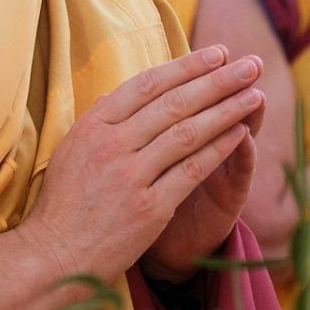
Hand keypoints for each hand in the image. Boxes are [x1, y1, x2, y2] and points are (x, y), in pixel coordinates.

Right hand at [22, 46, 264, 284]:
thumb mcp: (70, 151)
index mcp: (93, 126)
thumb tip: (114, 94)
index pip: (147, 85)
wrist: (55, 255)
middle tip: (250, 64)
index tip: (217, 54)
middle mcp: (112, 145)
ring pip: (188, 132)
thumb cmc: (64, 203)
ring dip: (226, 111)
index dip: (186, 66)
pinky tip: (241, 134)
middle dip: (217, 81)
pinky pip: (192, 170)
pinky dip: (219, 149)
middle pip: (174, 103)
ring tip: (254, 94)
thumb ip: (97, 122)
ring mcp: (131, 176)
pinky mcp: (150, 208)